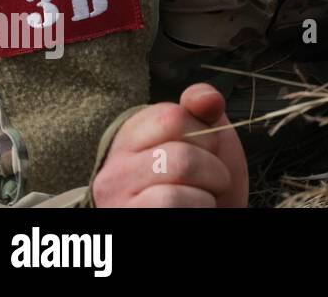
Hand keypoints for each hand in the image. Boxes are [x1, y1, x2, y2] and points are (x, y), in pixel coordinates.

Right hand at [90, 83, 248, 207]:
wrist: (198, 228)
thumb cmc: (199, 186)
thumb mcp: (207, 141)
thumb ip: (204, 110)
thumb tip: (208, 98)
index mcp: (131, 138)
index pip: (173, 117)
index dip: (205, 137)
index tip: (203, 155)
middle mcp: (114, 168)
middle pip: (182, 151)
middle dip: (213, 170)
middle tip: (207, 185)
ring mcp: (114, 198)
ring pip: (180, 172)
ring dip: (208, 191)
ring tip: (201, 200)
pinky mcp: (125, 219)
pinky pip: (172, 201)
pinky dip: (199, 208)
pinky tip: (188, 213)